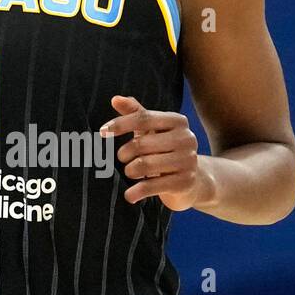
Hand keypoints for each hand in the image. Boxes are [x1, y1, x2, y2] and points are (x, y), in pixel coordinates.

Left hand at [100, 95, 204, 211]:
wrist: (193, 182)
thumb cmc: (166, 151)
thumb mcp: (153, 131)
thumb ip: (136, 113)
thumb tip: (115, 99)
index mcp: (178, 121)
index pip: (143, 118)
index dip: (120, 124)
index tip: (102, 132)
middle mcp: (186, 139)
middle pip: (141, 143)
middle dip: (125, 153)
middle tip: (123, 158)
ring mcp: (188, 161)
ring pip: (144, 164)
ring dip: (130, 171)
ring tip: (131, 172)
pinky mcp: (185, 182)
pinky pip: (151, 186)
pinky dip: (136, 192)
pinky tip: (129, 196)